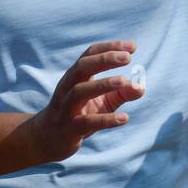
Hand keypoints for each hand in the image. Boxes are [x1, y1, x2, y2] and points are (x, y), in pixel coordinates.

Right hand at [26, 40, 143, 163]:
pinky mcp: (68, 130)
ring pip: (80, 92)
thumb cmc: (77, 115)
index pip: (90, 55)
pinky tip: (124, 118)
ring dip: (102, 84)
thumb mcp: (101, 102)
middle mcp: (67, 88)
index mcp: (75, 78)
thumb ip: (120, 94)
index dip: (110, 48)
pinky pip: (86, 123)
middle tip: (127, 57)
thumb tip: (141, 87)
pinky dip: (105, 119)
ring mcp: (65, 109)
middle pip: (82, 67)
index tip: (132, 47)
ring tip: (124, 81)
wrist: (47, 140)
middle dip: (104, 60)